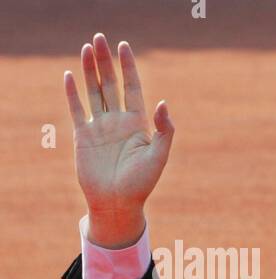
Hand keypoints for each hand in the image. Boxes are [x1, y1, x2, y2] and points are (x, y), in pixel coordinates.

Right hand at [64, 34, 173, 246]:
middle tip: (100, 37)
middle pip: (110, 84)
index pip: (132, 87)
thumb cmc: (142, 182)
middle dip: (106, 61)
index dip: (128, 67)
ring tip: (87, 48)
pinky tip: (69, 76)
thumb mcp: (160, 155)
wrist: (118, 203)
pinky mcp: (83, 136)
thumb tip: (164, 103)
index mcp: (138, 123)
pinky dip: (73, 93)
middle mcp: (118, 121)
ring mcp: (100, 127)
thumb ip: (164, 129)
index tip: (124, 46)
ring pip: (93, 91)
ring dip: (89, 70)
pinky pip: (76, 110)